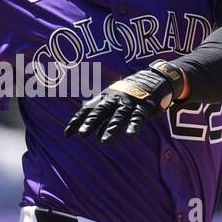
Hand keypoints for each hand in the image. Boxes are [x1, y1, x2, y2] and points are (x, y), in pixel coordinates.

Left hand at [64, 60, 184, 144]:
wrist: (153, 79)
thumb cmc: (128, 92)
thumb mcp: (112, 98)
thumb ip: (100, 112)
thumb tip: (85, 128)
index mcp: (105, 98)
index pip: (88, 110)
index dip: (78, 121)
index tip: (68, 134)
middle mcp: (115, 100)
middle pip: (101, 112)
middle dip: (91, 123)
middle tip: (82, 134)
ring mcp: (129, 103)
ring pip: (118, 117)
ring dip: (111, 129)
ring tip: (104, 142)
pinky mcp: (143, 107)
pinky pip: (138, 117)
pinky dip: (134, 125)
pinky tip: (130, 135)